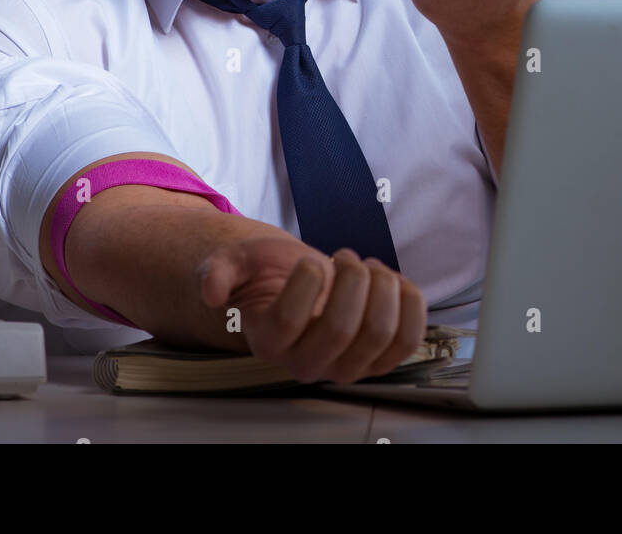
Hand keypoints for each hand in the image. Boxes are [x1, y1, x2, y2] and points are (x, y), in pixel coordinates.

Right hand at [197, 236, 427, 382]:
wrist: (298, 283)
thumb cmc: (266, 273)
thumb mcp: (236, 262)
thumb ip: (219, 272)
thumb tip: (211, 291)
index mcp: (267, 342)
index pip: (289, 321)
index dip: (306, 283)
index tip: (310, 260)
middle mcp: (306, 364)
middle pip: (340, 328)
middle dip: (351, 278)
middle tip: (345, 256)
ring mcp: (346, 366)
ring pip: (378, 334)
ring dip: (382, 286)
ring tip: (370, 267)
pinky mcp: (379, 360)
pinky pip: (408, 340)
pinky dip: (410, 302)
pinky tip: (395, 281)